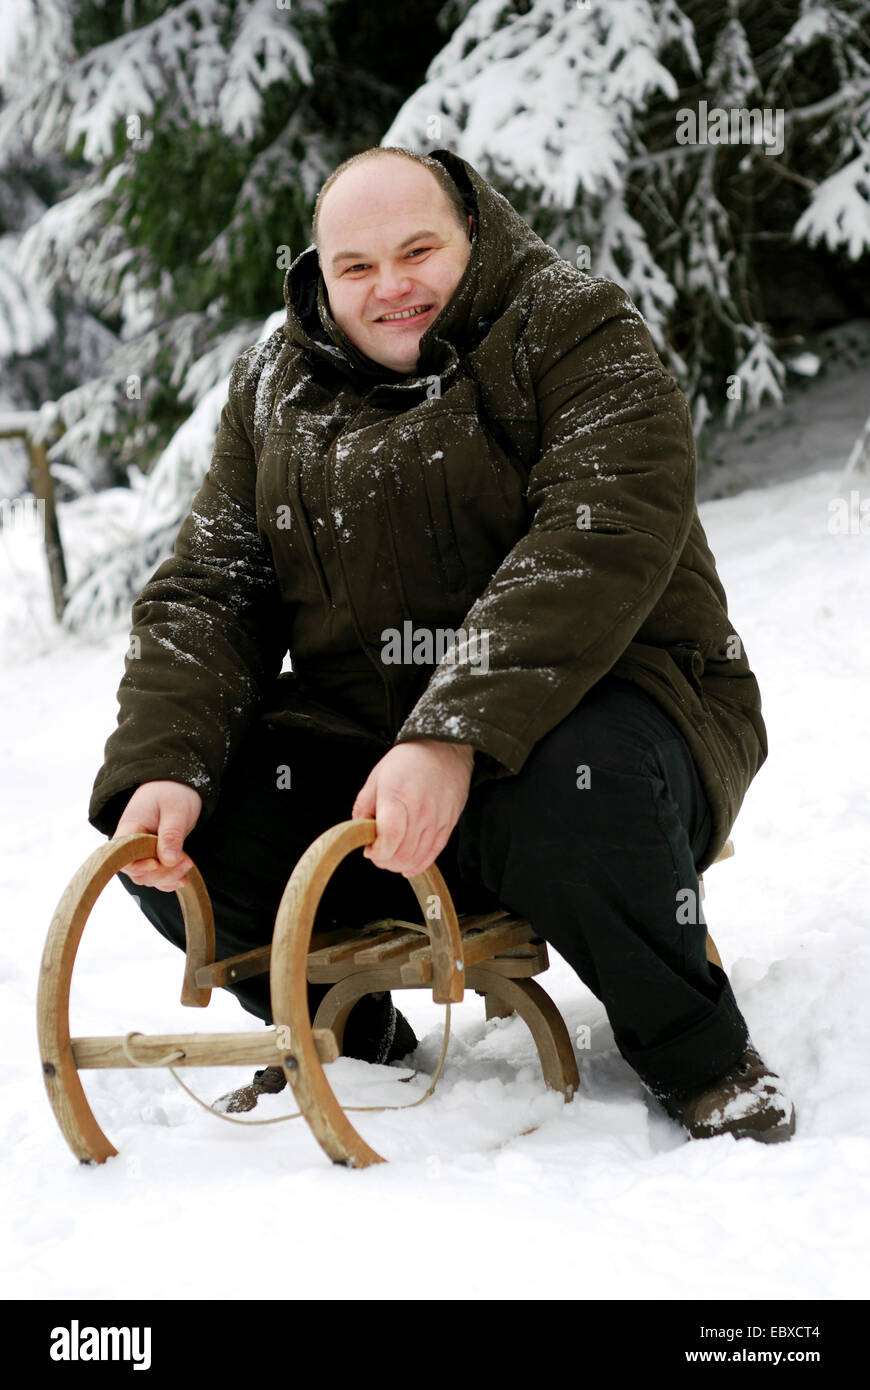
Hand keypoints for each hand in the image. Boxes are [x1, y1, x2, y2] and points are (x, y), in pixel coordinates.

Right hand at [112, 780, 202, 891]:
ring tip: (188, 865)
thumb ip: (171, 835)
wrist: (179, 783)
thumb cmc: (173, 791)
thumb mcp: (175, 810)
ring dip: (168, 877)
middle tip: (185, 862)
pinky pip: (156, 874)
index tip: (159, 862)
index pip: (123, 857)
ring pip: (148, 876)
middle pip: (137, 871)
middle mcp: (131, 843)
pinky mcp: (154, 854)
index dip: (139, 866)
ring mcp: (142, 850)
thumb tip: (168, 860)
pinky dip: (168, 879)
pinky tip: (181, 879)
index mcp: (129, 828)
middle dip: (161, 874)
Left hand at [351, 740, 474, 876]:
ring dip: (400, 864)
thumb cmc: (408, 760)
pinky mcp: (448, 823)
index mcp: (397, 796)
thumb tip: (359, 831)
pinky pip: (434, 852)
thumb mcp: (377, 776)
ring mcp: (436, 818)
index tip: (369, 850)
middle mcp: (419, 810)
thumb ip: (364, 806)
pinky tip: (408, 866)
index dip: (377, 852)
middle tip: (377, 854)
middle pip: (403, 852)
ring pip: (417, 856)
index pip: (390, 837)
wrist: (444, 747)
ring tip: (390, 858)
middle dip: (385, 860)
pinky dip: (419, 864)